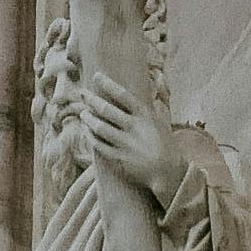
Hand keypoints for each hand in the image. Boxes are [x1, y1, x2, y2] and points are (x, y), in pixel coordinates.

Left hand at [78, 75, 186, 210]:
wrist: (168, 174)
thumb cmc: (166, 146)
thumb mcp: (164, 122)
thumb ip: (158, 104)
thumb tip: (158, 85)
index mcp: (145, 116)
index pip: (123, 95)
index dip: (108, 84)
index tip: (96, 76)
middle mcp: (134, 128)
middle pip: (107, 110)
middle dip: (91, 99)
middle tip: (82, 93)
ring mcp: (126, 145)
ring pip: (100, 128)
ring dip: (88, 119)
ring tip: (83, 113)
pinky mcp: (120, 160)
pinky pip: (100, 146)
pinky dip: (91, 137)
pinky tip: (86, 131)